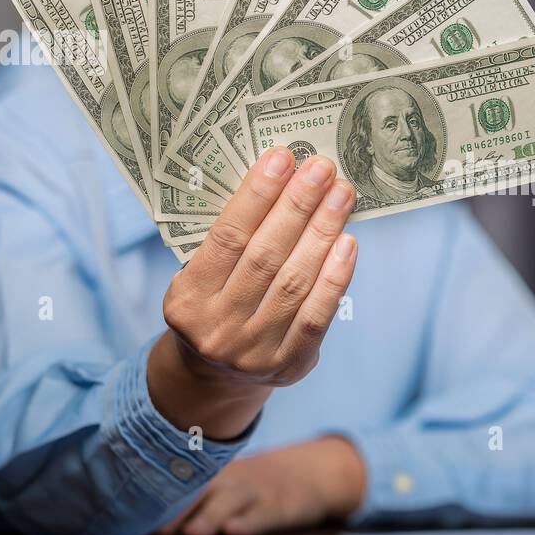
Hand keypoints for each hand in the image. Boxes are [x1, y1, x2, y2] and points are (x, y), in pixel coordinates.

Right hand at [148, 147, 357, 440]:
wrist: (216, 376)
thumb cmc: (215, 306)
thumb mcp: (203, 278)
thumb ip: (233, 241)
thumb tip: (283, 182)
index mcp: (187, 300)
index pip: (226, 237)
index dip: (257, 195)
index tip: (282, 158)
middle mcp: (216, 329)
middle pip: (265, 257)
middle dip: (297, 206)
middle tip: (322, 167)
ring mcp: (253, 352)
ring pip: (294, 283)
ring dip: (322, 232)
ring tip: (341, 194)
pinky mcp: (288, 366)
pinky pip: (316, 316)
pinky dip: (335, 276)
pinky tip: (348, 242)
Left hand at [154, 437, 366, 534]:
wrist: (310, 472)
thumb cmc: (252, 485)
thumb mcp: (223, 481)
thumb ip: (192, 498)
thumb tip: (143, 523)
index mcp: (212, 474)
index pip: (181, 482)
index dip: (158, 496)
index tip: (133, 512)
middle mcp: (230, 479)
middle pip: (201, 491)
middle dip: (178, 509)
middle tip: (156, 529)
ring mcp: (256, 491)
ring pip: (230, 502)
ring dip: (210, 517)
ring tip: (193, 533)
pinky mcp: (280, 505)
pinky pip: (263, 514)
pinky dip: (250, 522)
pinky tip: (236, 531)